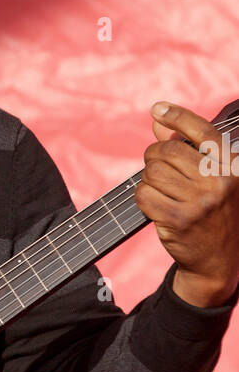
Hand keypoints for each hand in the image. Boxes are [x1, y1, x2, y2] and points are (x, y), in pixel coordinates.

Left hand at [135, 102, 238, 307]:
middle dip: (155, 158)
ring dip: (148, 180)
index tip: (157, 109)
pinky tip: (155, 205)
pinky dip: (142, 198)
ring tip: (161, 191)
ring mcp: (200, 202)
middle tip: (159, 171)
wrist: (217, 261)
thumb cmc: (212, 214)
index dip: (177, 117)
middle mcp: (220, 182)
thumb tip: (158, 123)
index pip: (203, 132)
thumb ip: (189, 149)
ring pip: (152, 172)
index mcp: (234, 167)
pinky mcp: (178, 220)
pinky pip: (143, 195)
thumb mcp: (212, 180)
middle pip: (168, 151)